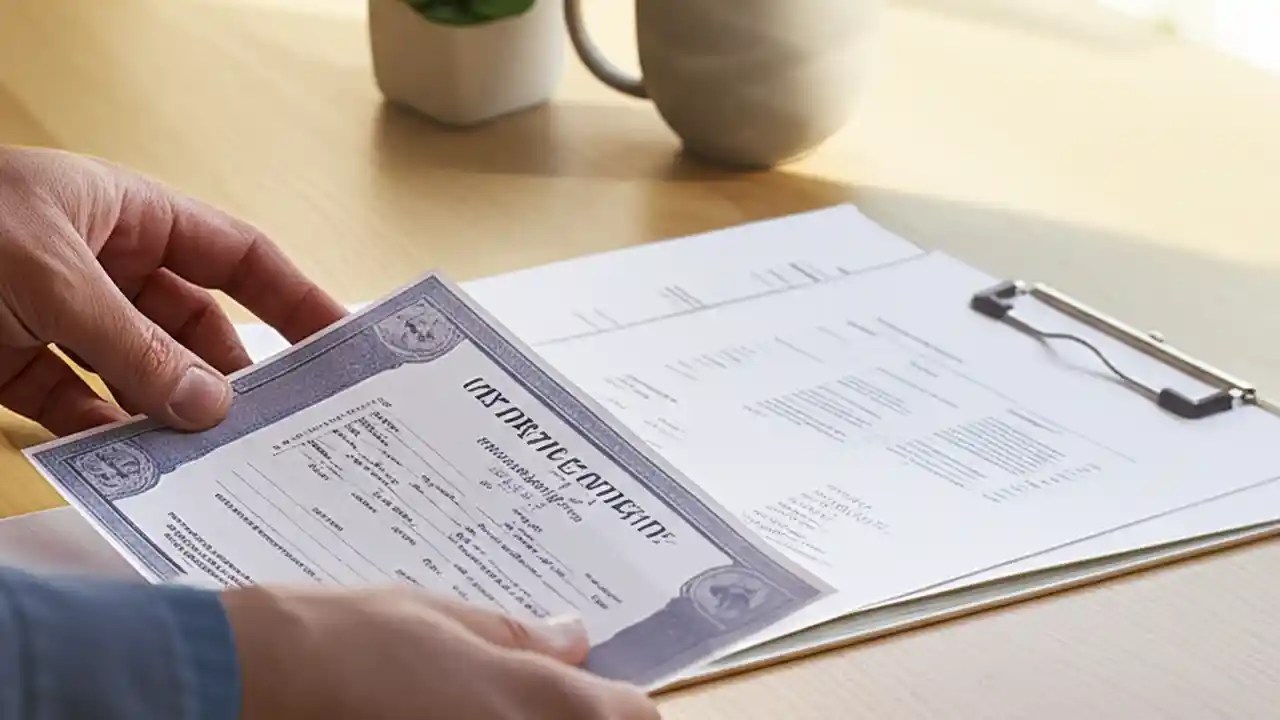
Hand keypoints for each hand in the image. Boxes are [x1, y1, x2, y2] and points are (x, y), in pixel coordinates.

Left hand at [0, 146, 345, 434]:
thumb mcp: (53, 280)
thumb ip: (133, 347)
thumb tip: (209, 404)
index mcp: (129, 215)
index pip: (237, 257)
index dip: (292, 298)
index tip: (339, 344)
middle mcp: (103, 264)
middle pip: (194, 326)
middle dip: (227, 375)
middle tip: (269, 427)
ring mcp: (58, 313)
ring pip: (137, 372)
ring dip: (163, 414)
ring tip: (202, 459)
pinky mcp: (13, 358)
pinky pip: (73, 403)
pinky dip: (95, 434)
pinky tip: (127, 460)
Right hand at [222, 585, 660, 719]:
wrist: (238, 689)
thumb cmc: (338, 642)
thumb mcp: (437, 616)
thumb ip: (515, 636)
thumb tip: (572, 638)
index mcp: (537, 703)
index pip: (633, 718)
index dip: (613, 703)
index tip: (590, 688)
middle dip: (568, 715)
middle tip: (512, 692)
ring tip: (462, 703)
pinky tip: (430, 716)